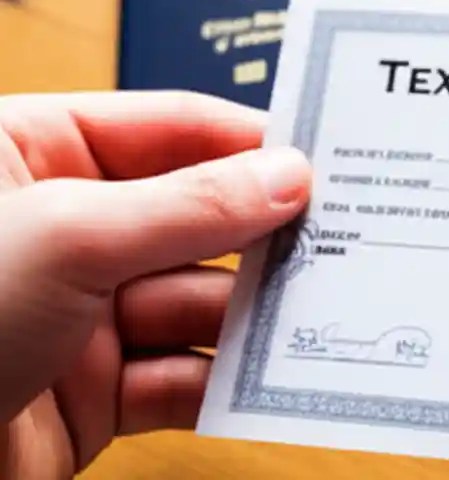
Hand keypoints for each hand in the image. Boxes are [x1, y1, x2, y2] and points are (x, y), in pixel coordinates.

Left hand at [0, 92, 310, 477]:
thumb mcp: (64, 238)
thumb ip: (187, 205)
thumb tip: (287, 176)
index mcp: (34, 154)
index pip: (171, 128)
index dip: (251, 142)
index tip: (330, 158)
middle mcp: (65, 228)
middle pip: (197, 217)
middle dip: (262, 234)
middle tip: (343, 239)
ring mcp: (82, 312)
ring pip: (199, 298)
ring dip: (251, 313)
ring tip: (313, 312)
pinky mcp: (96, 391)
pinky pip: (182, 372)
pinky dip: (225, 378)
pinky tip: (265, 377)